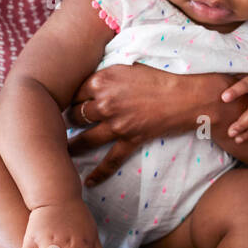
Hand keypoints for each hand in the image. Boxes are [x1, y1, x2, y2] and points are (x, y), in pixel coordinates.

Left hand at [66, 64, 226, 185]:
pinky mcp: (129, 139)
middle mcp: (104, 103)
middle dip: (68, 121)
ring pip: (85, 139)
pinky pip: (110, 160)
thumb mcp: (129, 66)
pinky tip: (88, 182)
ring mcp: (116, 124)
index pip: (74, 92)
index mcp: (102, 80)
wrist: (185, 96)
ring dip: (72, 146)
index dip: (68, 99)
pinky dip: (99, 173)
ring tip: (62, 152)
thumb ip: (107, 74)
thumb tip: (92, 82)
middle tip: (61, 126)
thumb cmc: (160, 77)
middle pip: (75, 115)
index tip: (61, 105)